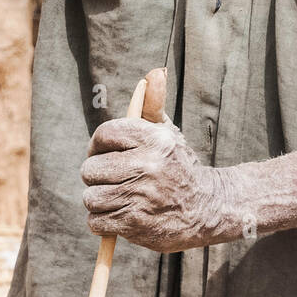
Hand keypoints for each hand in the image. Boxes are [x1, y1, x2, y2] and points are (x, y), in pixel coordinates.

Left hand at [81, 116, 234, 252]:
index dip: (98, 145)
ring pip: (91, 196)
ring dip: (99, 200)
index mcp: (154, 139)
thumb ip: (153, 105)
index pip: (105, 134)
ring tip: (117, 197)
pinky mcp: (135, 224)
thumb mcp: (167, 133)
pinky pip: (96, 221)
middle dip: (96, 175)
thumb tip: (155, 73)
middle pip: (91, 169)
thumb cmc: (177, 166)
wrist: (206, 209)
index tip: (103, 152)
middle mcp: (148, 165)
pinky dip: (102, 221)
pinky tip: (119, 214)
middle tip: (112, 177)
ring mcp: (141, 196)